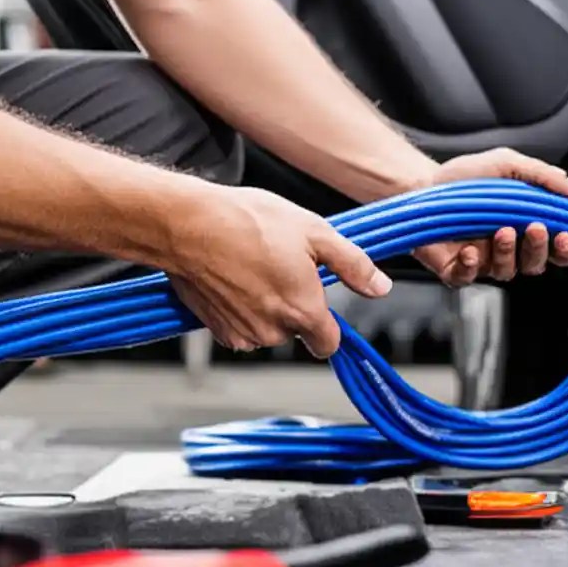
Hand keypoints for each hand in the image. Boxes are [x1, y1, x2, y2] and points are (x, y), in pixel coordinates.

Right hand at [166, 185, 390, 357]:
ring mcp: (243, 333)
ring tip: (253, 268)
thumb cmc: (246, 223)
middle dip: (292, 307)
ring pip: (266, 330)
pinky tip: (233, 279)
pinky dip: (238, 310)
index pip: (328, 343)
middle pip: (295, 332)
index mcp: (303, 311)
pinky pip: (239, 328)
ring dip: (264, 308)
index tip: (317, 301)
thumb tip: (380, 286)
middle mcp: (273, 330)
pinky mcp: (216, 330)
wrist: (187, 224)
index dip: (327, 323)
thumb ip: (353, 265)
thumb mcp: (315, 232)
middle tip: (280, 268)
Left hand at [411, 148, 567, 285]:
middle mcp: (507, 249)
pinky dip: (471, 267)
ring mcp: (482, 261)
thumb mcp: (505, 164)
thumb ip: (539, 174)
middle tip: (534, 228)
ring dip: (508, 254)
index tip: (566, 235)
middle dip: (539, 249)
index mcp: (523, 227)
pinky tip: (469, 251)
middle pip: (536, 264)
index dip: (565, 249)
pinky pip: (468, 279)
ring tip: (501, 231)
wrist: (423, 183)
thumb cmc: (465, 177)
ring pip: (507, 273)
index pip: (555, 249)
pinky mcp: (455, 270)